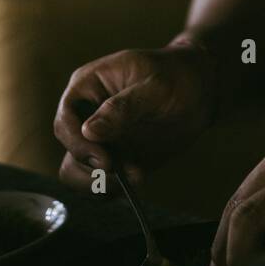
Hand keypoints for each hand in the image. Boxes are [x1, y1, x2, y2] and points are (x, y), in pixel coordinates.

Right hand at [54, 37, 217, 191]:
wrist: (199, 92)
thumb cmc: (175, 76)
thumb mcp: (155, 85)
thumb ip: (124, 106)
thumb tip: (90, 131)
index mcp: (88, 88)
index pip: (65, 121)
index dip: (78, 144)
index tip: (105, 160)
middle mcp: (87, 115)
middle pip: (69, 152)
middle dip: (90, 169)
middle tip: (119, 171)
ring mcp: (100, 140)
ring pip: (79, 173)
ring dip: (102, 183)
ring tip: (135, 175)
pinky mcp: (115, 159)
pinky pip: (101, 183)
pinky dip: (116, 189)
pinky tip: (139, 177)